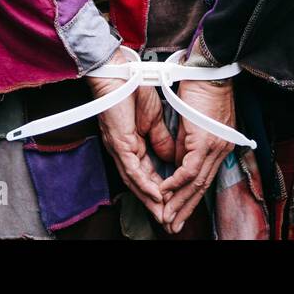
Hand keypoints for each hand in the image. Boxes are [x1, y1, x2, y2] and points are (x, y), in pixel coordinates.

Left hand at [88, 57, 166, 223]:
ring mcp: (119, 148)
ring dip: (150, 200)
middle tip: (170, 220)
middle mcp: (123, 151)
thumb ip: (160, 139)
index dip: (160, 191)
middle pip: (139, 185)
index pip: (146, 175)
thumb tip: (170, 158)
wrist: (121, 73)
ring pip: (134, 182)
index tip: (175, 203)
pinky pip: (132, 168)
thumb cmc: (135, 91)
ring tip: (164, 214)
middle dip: (155, 204)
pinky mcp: (119, 143)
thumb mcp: (154, 120)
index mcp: (131, 145)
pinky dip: (144, 183)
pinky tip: (156, 194)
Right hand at [159, 79, 236, 233]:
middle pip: (200, 187)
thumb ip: (184, 141)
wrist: (209, 70)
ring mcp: (214, 147)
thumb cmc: (201, 87)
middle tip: (171, 225)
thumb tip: (175, 158)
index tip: (174, 211)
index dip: (188, 198)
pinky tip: (165, 192)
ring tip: (165, 216)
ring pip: (196, 183)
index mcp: (218, 146)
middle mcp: (219, 150)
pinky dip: (176, 183)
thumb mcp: (192, 119)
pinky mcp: (205, 141)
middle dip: (183, 208)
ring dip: (178, 202)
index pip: (203, 179)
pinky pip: (190, 170)